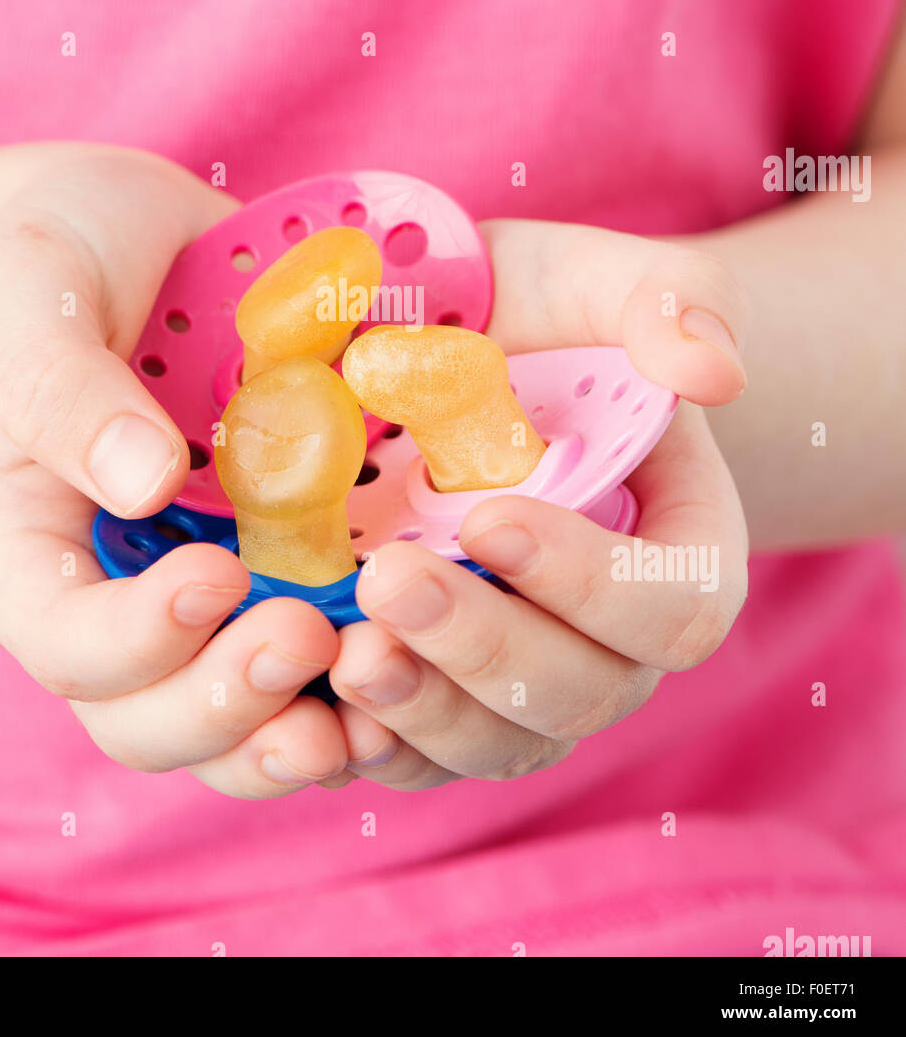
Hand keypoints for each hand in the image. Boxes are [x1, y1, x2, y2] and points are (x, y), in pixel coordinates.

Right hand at [0, 148, 348, 796]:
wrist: (141, 240)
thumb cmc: (59, 258)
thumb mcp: (31, 293)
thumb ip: (64, 386)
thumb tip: (144, 487)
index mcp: (28, 543)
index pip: (62, 642)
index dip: (136, 638)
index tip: (216, 572)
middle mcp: (110, 595)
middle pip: (145, 719)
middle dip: (226, 705)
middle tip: (308, 638)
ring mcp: (198, 595)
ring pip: (231, 725)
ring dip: (297, 735)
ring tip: (374, 702)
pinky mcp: (278, 571)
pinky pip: (307, 671)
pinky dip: (356, 689)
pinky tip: (413, 663)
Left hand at [328, 219, 749, 788]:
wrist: (450, 354)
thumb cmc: (535, 316)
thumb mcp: (595, 281)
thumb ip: (670, 303)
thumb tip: (716, 371)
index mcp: (679, 545)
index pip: (675, 605)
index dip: (592, 582)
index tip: (493, 518)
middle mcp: (613, 633)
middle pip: (585, 691)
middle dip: (488, 647)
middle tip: (392, 580)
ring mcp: (529, 675)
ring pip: (502, 741)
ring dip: (427, 710)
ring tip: (349, 653)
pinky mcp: (447, 695)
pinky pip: (425, 756)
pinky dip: (378, 743)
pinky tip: (320, 701)